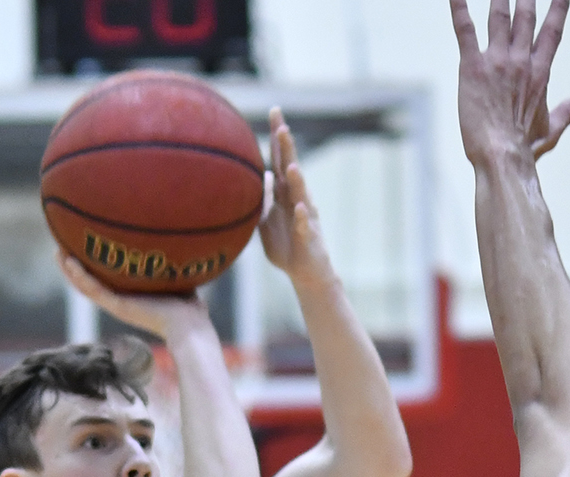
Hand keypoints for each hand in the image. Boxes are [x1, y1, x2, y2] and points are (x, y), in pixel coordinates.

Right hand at [57, 251, 210, 341]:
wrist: (189, 324)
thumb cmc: (187, 304)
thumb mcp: (173, 275)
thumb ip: (167, 260)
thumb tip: (175, 237)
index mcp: (128, 296)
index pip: (101, 280)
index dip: (88, 267)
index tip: (79, 249)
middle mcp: (118, 301)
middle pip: (87, 283)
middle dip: (72, 267)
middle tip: (59, 248)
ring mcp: (117, 304)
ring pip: (84, 287)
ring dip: (69, 270)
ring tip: (57, 252)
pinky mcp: (119, 306)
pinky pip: (94, 290)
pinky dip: (80, 276)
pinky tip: (70, 261)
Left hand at [258, 108, 334, 286]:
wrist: (306, 272)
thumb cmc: (285, 244)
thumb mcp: (267, 218)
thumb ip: (264, 197)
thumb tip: (262, 174)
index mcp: (285, 194)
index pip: (280, 159)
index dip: (278, 137)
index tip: (274, 111)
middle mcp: (296, 199)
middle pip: (291, 168)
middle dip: (286, 147)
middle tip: (281, 124)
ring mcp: (304, 216)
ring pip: (300, 194)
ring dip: (296, 179)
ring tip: (291, 165)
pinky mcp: (307, 236)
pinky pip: (304, 225)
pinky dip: (302, 216)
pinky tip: (301, 207)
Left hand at [451, 0, 569, 164]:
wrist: (502, 156)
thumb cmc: (524, 148)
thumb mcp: (550, 129)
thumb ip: (568, 111)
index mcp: (540, 73)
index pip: (553, 31)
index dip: (559, 7)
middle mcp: (521, 61)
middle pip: (526, 16)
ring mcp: (498, 61)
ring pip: (500, 16)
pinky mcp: (473, 67)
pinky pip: (465, 30)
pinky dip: (459, 9)